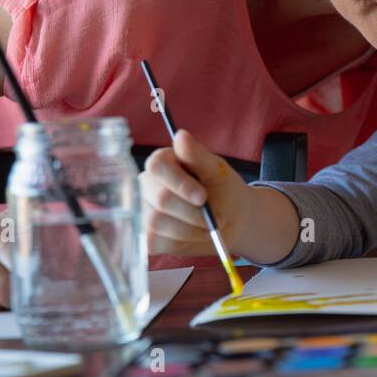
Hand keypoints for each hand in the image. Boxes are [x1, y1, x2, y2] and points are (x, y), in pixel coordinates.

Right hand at [140, 129, 248, 256]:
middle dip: (192, 212)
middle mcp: (147, 185)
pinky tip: (194, 234)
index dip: (180, 184)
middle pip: (159, 199)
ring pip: (157, 223)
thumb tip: (181, 135)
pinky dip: (181, 242)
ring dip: (190, 229)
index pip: (157, 167)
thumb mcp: (217, 171)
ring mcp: (143, 211)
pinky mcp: (147, 236)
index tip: (202, 197)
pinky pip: (155, 242)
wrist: (232, 220)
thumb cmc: (224, 190)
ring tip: (207, 226)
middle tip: (213, 218)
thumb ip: (198, 155)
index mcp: (162, 162)